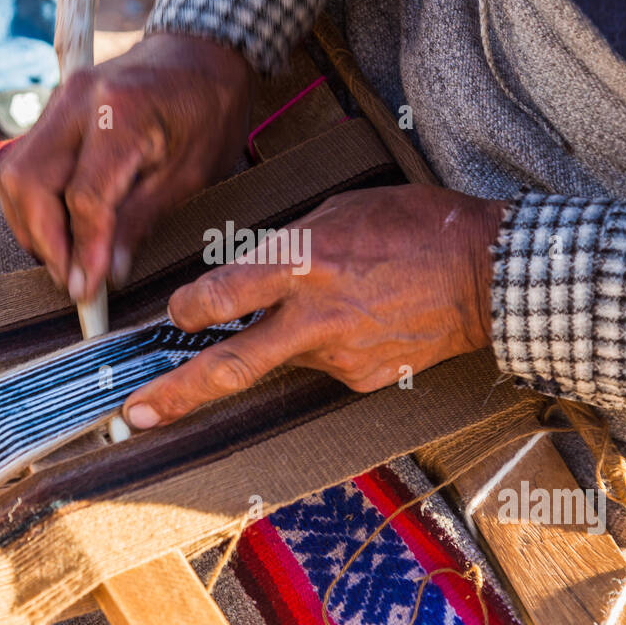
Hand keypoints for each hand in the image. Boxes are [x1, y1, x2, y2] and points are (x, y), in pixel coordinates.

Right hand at [0, 32, 253, 298]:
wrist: (203, 53)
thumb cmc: (209, 112)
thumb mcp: (192, 174)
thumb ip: (142, 221)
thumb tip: (106, 274)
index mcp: (121, 113)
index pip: (83, 197)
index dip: (82, 251)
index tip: (87, 293)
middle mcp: (77, 99)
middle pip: (30, 182)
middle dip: (44, 241)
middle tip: (72, 281)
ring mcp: (59, 100)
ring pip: (14, 173)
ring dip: (30, 224)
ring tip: (65, 259)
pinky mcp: (53, 109)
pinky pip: (22, 162)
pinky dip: (32, 202)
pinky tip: (59, 228)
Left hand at [121, 185, 508, 428]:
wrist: (489, 277)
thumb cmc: (417, 227)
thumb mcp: (340, 211)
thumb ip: (288, 246)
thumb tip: (249, 274)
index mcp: (304, 262)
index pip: (222, 295)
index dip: (186, 309)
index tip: (173, 316)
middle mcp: (314, 315)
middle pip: (230, 365)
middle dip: (176, 392)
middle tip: (136, 413)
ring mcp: (339, 355)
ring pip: (282, 357)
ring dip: (285, 341)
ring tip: (338, 305)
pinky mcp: (362, 380)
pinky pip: (324, 365)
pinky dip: (328, 345)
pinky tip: (362, 320)